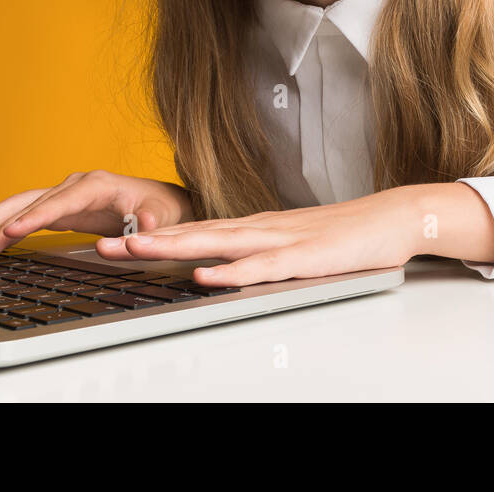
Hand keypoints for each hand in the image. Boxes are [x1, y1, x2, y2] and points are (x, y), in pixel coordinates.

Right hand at [0, 169, 194, 261]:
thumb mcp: (162, 215)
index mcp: (95, 186)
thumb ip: (150, 223)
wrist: (166, 204)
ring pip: (21, 208)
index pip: (58, 202)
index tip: (11, 232)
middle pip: (29, 202)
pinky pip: (26, 217)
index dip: (34, 217)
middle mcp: (75, 187)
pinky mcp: (60, 210)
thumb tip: (140, 229)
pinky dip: (4, 229)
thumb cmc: (163, 208)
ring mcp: (65, 197)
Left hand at [93, 185, 433, 286]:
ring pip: (216, 244)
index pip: (192, 232)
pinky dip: (230, 272)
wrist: (393, 217)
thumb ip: (258, 254)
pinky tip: (206, 275)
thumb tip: (224, 267)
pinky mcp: (304, 259)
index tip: (111, 242)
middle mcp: (259, 229)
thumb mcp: (291, 245)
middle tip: (100, 246)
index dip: (150, 237)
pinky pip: (261, 267)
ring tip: (134, 251)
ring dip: (173, 248)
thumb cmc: (346, 234)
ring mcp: (280, 241)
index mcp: (254, 228)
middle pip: (192, 234)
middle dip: (144, 242)